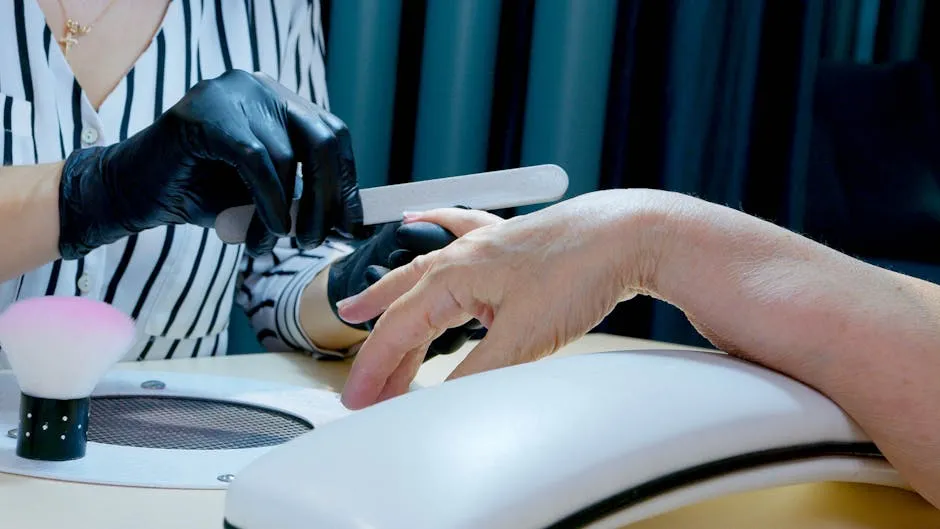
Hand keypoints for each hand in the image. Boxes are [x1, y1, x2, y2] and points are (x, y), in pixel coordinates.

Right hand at [57, 69, 365, 258]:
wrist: (132, 192)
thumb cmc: (202, 196)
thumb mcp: (265, 198)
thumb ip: (303, 200)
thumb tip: (352, 225)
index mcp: (279, 101)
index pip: (332, 136)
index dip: (346, 185)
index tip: (349, 229)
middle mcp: (259, 86)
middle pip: (322, 140)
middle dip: (328, 199)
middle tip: (317, 241)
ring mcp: (231, 93)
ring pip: (288, 156)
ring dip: (288, 212)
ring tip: (272, 242)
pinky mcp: (206, 113)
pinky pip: (256, 160)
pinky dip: (267, 202)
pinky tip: (261, 233)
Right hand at [336, 194, 654, 408]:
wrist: (629, 233)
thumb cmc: (580, 269)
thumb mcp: (524, 337)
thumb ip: (478, 373)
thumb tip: (444, 401)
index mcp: (453, 275)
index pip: (397, 329)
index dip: (374, 368)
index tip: (358, 398)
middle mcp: (461, 256)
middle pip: (405, 306)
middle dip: (380, 348)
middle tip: (363, 383)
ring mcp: (485, 247)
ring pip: (424, 276)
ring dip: (393, 299)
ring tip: (361, 309)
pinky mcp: (509, 245)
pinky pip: (457, 232)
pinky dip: (432, 229)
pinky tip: (419, 219)